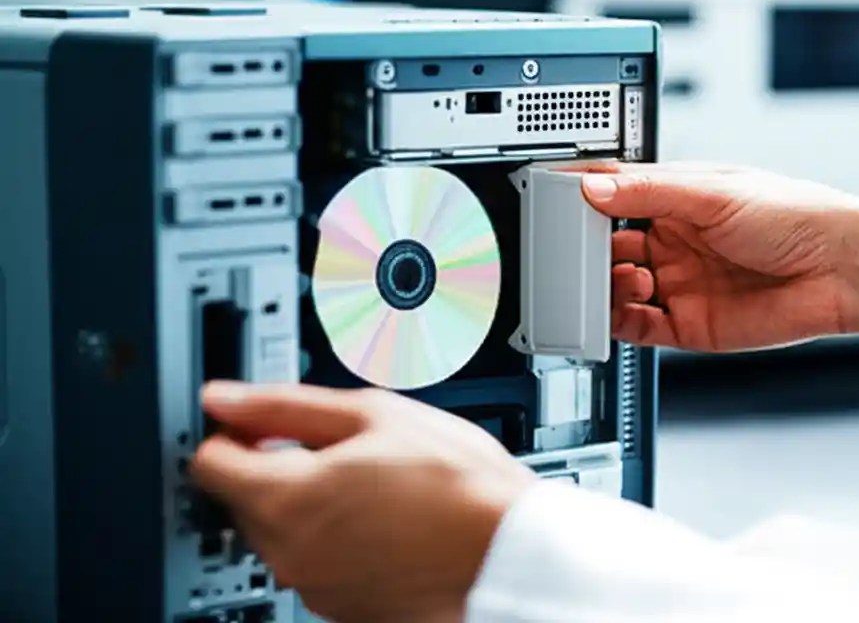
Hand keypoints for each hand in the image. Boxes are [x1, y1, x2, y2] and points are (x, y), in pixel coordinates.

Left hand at [191, 381, 536, 622]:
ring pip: (282, 534)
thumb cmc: (458, 485)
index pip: (208, 463)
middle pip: (243, 501)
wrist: (510, 552)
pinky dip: (339, 540)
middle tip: (338, 446)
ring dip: (309, 506)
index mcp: (285, 501)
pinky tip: (386, 518)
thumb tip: (224, 398)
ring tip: (374, 482)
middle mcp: (288, 555)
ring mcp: (316, 589)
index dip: (234, 431)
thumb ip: (283, 405)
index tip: (262, 423)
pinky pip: (319, 564)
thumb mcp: (372, 414)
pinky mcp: (344, 609)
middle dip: (274, 468)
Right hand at [575, 162, 858, 350]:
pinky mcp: (691, 324)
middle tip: (575, 250)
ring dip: (605, 285)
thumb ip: (649, 191)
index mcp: (681, 198)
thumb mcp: (714, 192)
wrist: (843, 271)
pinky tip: (618, 310)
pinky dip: (620, 321)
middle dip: (589, 248)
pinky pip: (640, 326)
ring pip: (620, 287)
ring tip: (616, 277)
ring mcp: (683, 283)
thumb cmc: (798, 216)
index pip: (618, 195)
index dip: (586, 198)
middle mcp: (678, 240)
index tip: (556, 200)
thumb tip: (594, 186)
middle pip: (611, 244)